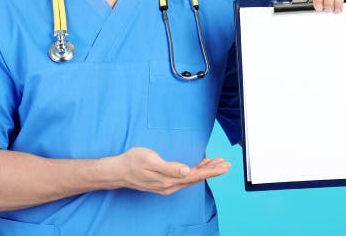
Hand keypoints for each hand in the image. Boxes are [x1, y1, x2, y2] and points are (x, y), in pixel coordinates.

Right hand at [113, 147, 230, 195]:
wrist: (119, 171)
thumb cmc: (133, 162)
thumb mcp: (150, 161)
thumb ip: (169, 167)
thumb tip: (186, 171)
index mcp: (169, 180)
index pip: (195, 176)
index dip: (211, 171)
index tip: (223, 166)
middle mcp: (170, 185)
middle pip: (196, 178)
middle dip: (213, 170)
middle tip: (226, 163)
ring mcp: (168, 185)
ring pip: (192, 178)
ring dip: (206, 170)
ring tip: (218, 163)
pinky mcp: (165, 182)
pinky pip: (185, 178)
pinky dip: (196, 171)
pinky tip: (201, 165)